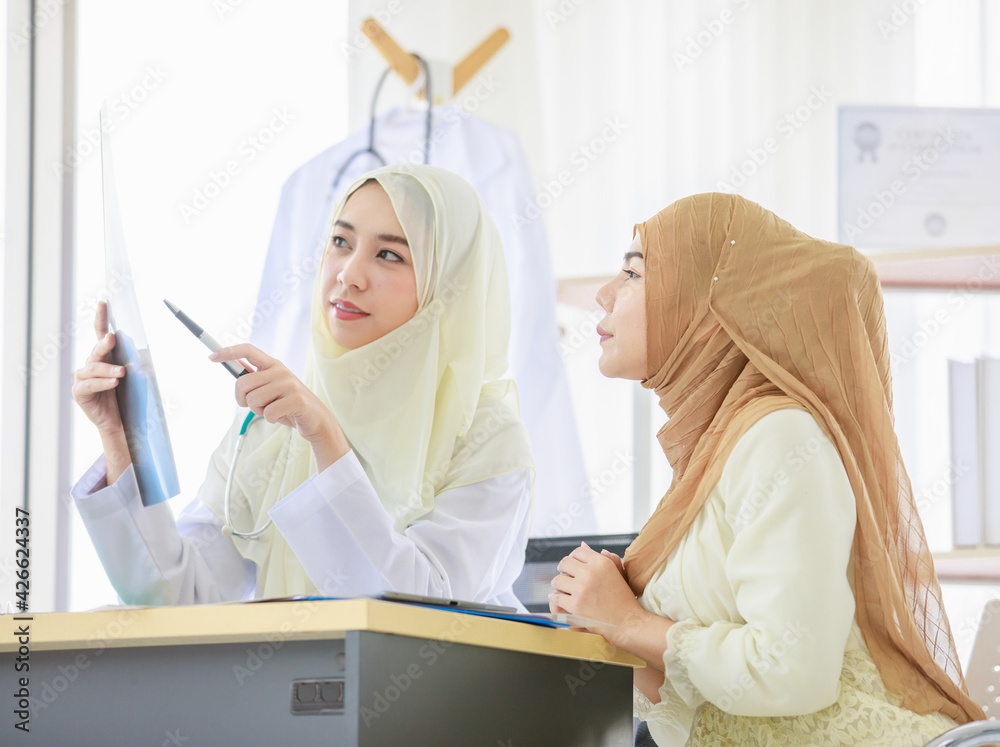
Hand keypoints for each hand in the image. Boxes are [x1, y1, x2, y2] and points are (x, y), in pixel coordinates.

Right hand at [72, 301, 125, 436]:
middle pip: (97, 350)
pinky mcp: (79, 393)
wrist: (121, 423)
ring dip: (107, 369)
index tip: (104, 302)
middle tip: (111, 337)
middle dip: (104, 343)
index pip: (101, 334)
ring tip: (121, 373)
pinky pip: (88, 385)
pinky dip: (102, 383)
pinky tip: (113, 383)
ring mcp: (83, 378)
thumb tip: (144, 354)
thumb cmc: (128, 397)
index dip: (101, 318)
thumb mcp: (137, 378)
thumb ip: (138, 364)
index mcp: (104, 357)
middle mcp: (91, 364)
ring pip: (93, 368)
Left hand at [209, 343, 349, 469]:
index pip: (248, 351)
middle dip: (242, 399)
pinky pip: (268, 413)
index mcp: (273, 365)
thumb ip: (255, 377)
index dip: (228, 352)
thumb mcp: (270, 388)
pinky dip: (271, 419)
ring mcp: (289, 384)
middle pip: (242, 383)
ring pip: (253, 400)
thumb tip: (235, 363)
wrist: (316, 419)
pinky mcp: (296, 399)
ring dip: (259, 411)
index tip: (211, 357)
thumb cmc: (288, 405)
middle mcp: (280, 371)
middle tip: (257, 406)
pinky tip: (282, 416)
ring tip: (274, 410)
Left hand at [549, 542, 641, 636]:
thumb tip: (582, 544)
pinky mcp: (576, 606)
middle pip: (564, 563)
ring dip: (558, 585)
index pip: (577, 551)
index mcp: (601, 563)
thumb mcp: (616, 573)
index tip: (573, 566)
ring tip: (562, 589)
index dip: (573, 558)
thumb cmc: (622, 598)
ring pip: (557, 581)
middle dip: (563, 570)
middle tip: (565, 576)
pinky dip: (557, 600)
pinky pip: (556, 598)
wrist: (627, 622)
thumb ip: (600, 557)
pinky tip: (562, 601)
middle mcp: (590, 573)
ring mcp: (582, 590)